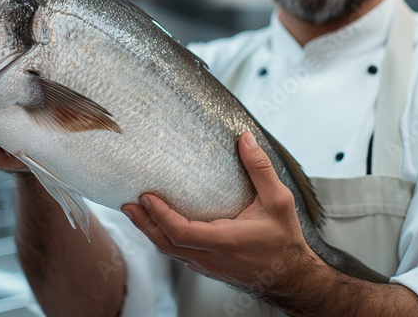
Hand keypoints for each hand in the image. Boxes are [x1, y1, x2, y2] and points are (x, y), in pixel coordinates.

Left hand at [122, 131, 321, 296]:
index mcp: (225, 241)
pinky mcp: (208, 268)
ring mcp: (207, 266)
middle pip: (166, 244)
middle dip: (144, 223)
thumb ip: (260, 170)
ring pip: (170, 251)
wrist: (290, 277)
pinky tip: (158, 226)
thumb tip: (245, 140)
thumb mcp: (278, 201)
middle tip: (127, 204)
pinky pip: (179, 254)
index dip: (160, 215)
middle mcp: (211, 258)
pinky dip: (164, 239)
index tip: (146, 197)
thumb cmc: (284, 242)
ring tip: (135, 211)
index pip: (181, 232)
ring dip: (150, 231)